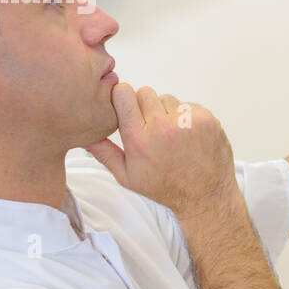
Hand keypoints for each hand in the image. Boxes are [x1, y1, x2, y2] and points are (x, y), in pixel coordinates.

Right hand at [83, 84, 238, 219]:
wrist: (205, 195)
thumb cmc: (164, 187)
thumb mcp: (128, 177)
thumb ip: (104, 153)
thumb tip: (83, 136)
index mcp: (139, 139)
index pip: (123, 94)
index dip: (122, 98)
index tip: (124, 107)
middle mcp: (163, 127)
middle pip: (144, 92)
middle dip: (143, 106)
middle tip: (149, 126)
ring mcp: (187, 121)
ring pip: (167, 98)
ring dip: (165, 112)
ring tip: (169, 135)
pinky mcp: (206, 119)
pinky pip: (187, 105)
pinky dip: (185, 117)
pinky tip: (187, 137)